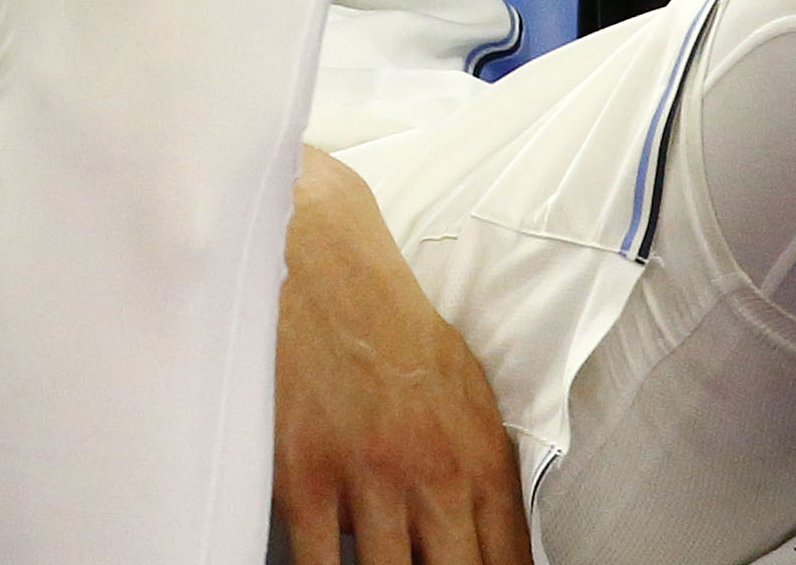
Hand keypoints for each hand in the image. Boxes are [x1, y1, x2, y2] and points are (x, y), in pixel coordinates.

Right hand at [275, 147, 529, 564]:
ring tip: (371, 564)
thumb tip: (491, 548)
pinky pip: (317, 563)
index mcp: (484, 461)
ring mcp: (369, 479)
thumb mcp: (470, 395)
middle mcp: (435, 478)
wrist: (321, 260)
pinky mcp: (303, 475)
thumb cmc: (392, 327)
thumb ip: (484, 477)